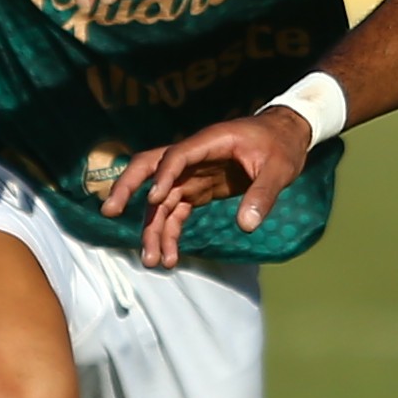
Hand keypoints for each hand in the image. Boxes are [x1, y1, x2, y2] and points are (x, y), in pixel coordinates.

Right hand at [104, 107, 311, 269]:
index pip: (176, 156)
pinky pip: (175, 212)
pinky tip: (168, 257)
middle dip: (127, 188)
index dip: (163, 176)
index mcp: (209, 142)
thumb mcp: (279, 169)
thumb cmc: (282, 145)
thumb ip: (263, 194)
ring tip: (152, 261)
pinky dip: (168, 233)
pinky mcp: (197, 190)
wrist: (286, 137)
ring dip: (152, 228)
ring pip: (160, 200)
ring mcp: (192, 174)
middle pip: (148, 167)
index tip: (155, 200)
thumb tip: (247, 226)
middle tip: (110, 212)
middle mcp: (193, 157)